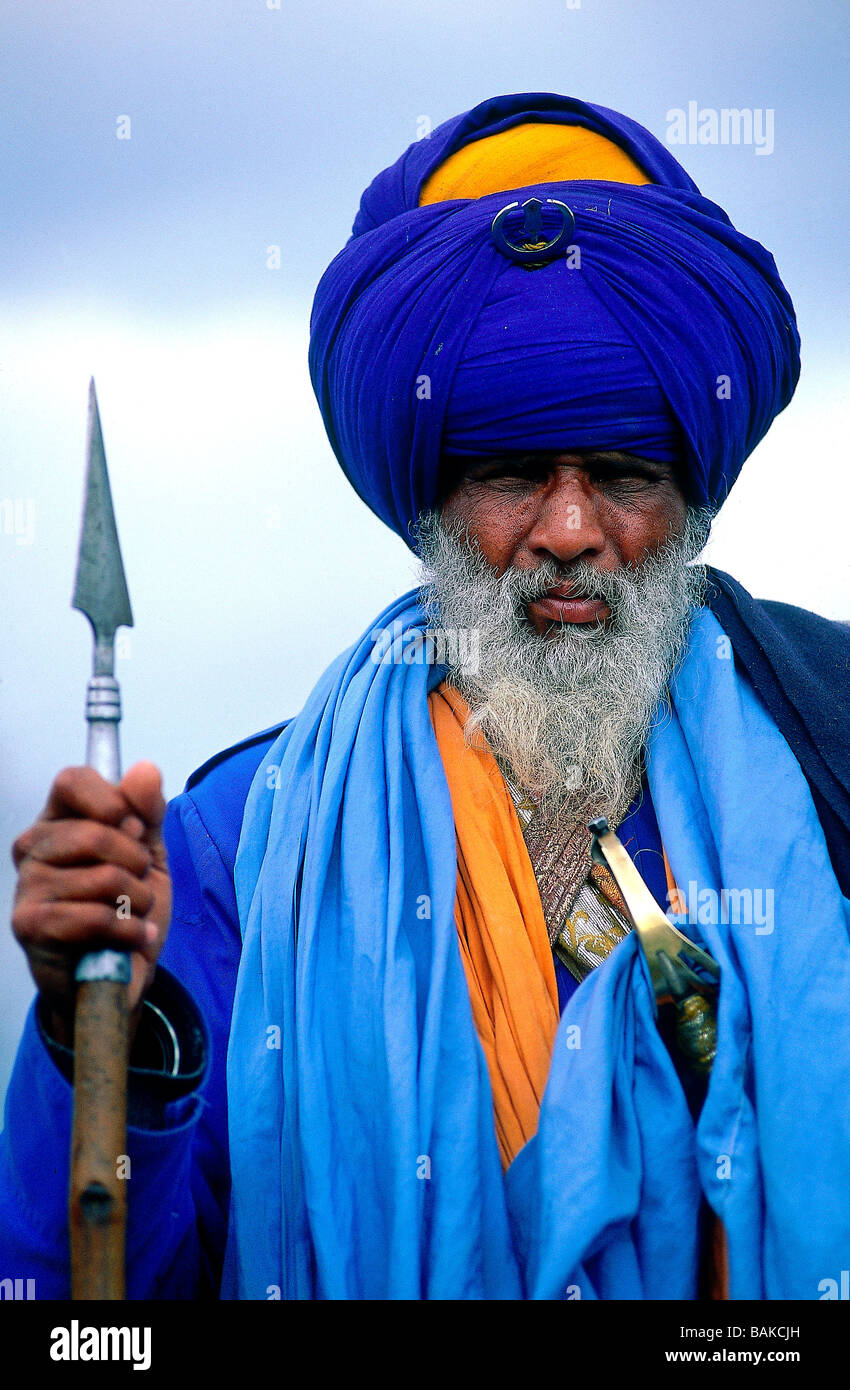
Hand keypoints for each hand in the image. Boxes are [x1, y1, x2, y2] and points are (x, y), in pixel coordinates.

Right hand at [11, 762, 170, 1046]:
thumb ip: (147, 812)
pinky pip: (93, 918)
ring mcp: (27, 885)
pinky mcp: (29, 925)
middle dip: (137, 863)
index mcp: (60, 820)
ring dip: (138, 902)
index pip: (73, 781)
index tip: (134, 828)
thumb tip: (144, 769)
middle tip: (140, 883)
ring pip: (104, 878)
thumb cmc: (128, 908)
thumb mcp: (148, 855)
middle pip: (96, 831)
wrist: (122, 972)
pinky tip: (131, 937)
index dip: (112, 801)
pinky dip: (127, 930)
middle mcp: (34, 847)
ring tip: (135, 915)